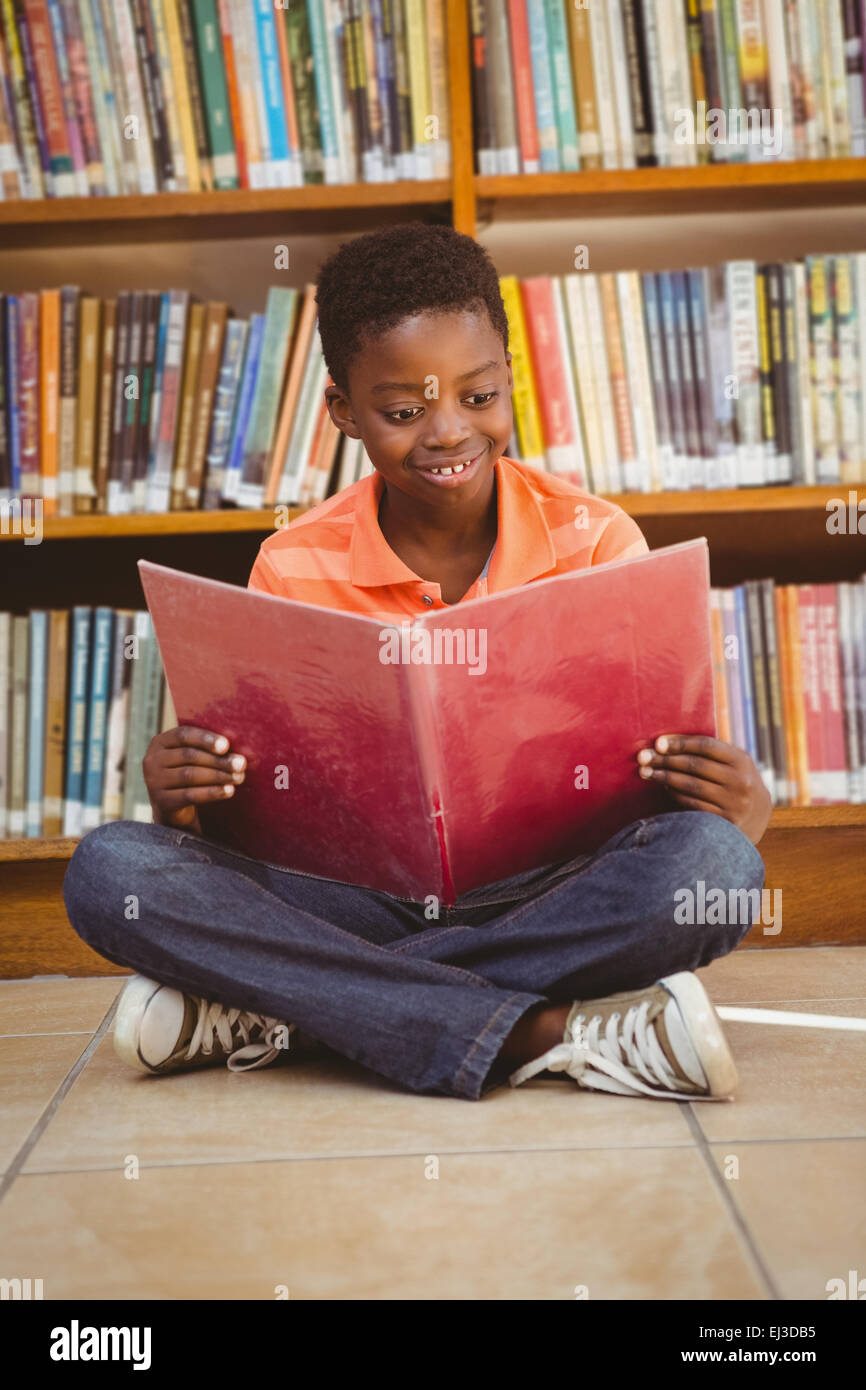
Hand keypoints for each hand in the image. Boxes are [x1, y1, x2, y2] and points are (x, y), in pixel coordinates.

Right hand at [143, 725, 245, 834]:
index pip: (183, 734)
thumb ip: (207, 748)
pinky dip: (212, 792)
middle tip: (241, 764)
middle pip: (189, 756)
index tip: (226, 745)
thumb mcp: (192, 758)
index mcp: (160, 742)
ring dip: (218, 776)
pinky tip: (228, 791)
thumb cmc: (189, 774)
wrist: (172, 807)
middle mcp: (152, 760)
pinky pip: (189, 795)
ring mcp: (154, 781)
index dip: (206, 738)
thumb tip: (240, 750)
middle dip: (218, 760)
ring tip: (239, 777)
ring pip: (190, 775)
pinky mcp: (161, 801)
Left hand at [636, 734, 771, 844]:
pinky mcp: (725, 821)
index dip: (680, 743)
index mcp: (741, 760)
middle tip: (643, 757)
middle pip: (695, 766)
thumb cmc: (734, 779)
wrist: (758, 814)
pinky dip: (674, 794)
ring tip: (646, 771)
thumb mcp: (732, 761)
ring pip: (690, 786)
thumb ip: (709, 752)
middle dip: (665, 760)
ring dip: (664, 777)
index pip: (706, 746)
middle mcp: (740, 781)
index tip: (658, 743)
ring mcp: (734, 803)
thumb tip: (665, 742)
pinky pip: (692, 804)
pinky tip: (663, 786)